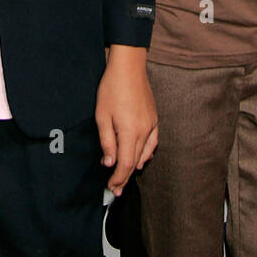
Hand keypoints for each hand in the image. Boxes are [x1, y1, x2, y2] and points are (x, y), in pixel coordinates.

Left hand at [95, 47, 157, 194]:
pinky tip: (142, 159)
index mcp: (130, 132)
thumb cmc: (111, 89)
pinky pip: (153, 142)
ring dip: (134, 167)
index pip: (124, 164)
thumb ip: (107, 142)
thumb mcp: (102, 116)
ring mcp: (151, 124)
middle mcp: (144, 131)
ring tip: (126, 178)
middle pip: (134, 161)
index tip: (111, 187)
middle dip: (124, 177)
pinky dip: (147, 153)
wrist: (128, 67)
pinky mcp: (154, 118)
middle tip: (115, 189)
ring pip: (144, 154)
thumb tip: (109, 163)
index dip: (118, 178)